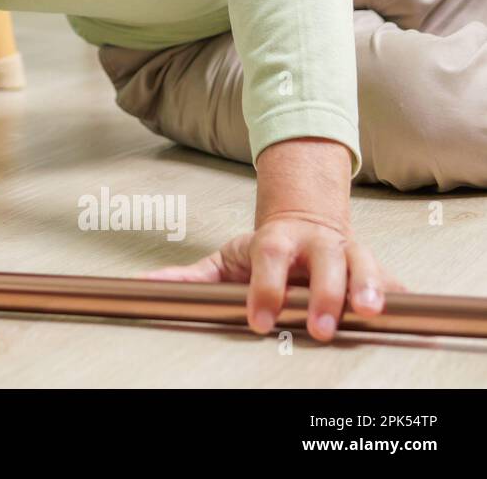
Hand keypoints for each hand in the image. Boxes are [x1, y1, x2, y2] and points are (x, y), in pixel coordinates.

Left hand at [142, 137, 405, 341]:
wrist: (304, 219)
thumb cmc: (264, 250)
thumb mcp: (223, 259)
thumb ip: (187, 278)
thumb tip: (143, 287)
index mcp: (275, 242)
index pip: (268, 261)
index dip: (264, 289)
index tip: (260, 320)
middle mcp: (314, 243)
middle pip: (322, 262)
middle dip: (323, 293)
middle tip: (319, 326)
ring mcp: (346, 250)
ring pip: (362, 264)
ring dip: (367, 288)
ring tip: (370, 313)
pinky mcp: (372, 265)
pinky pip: (389, 279)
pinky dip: (396, 293)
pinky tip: (401, 309)